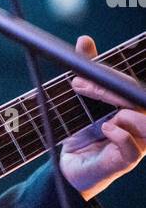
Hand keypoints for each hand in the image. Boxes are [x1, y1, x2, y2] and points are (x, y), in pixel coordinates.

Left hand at [59, 35, 145, 199]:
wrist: (70, 168)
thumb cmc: (82, 134)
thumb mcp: (82, 101)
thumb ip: (88, 72)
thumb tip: (85, 40)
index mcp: (131, 108)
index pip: (128, 86)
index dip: (108, 76)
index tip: (78, 76)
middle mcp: (139, 125)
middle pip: (137, 98)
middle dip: (108, 90)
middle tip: (78, 86)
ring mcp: (137, 144)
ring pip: (145, 122)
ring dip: (120, 111)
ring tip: (96, 112)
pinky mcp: (126, 162)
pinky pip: (134, 148)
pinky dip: (120, 134)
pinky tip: (105, 128)